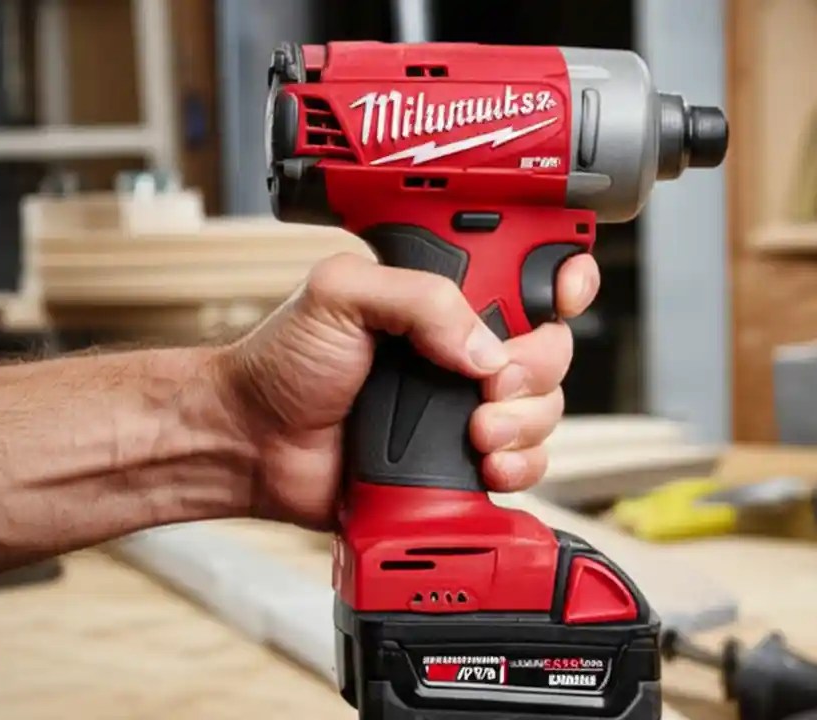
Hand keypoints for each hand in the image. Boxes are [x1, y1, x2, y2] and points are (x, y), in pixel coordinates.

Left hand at [222, 251, 599, 528]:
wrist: (255, 444)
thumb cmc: (283, 362)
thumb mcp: (340, 295)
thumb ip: (417, 296)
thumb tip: (482, 345)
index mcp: (444, 297)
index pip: (528, 273)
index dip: (561, 280)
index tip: (559, 296)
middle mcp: (463, 347)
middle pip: (551, 348)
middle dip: (535, 369)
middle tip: (487, 385)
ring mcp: (466, 406)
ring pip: (545, 408)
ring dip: (524, 423)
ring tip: (475, 434)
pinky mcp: (462, 461)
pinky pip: (526, 462)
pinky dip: (520, 466)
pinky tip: (486, 466)